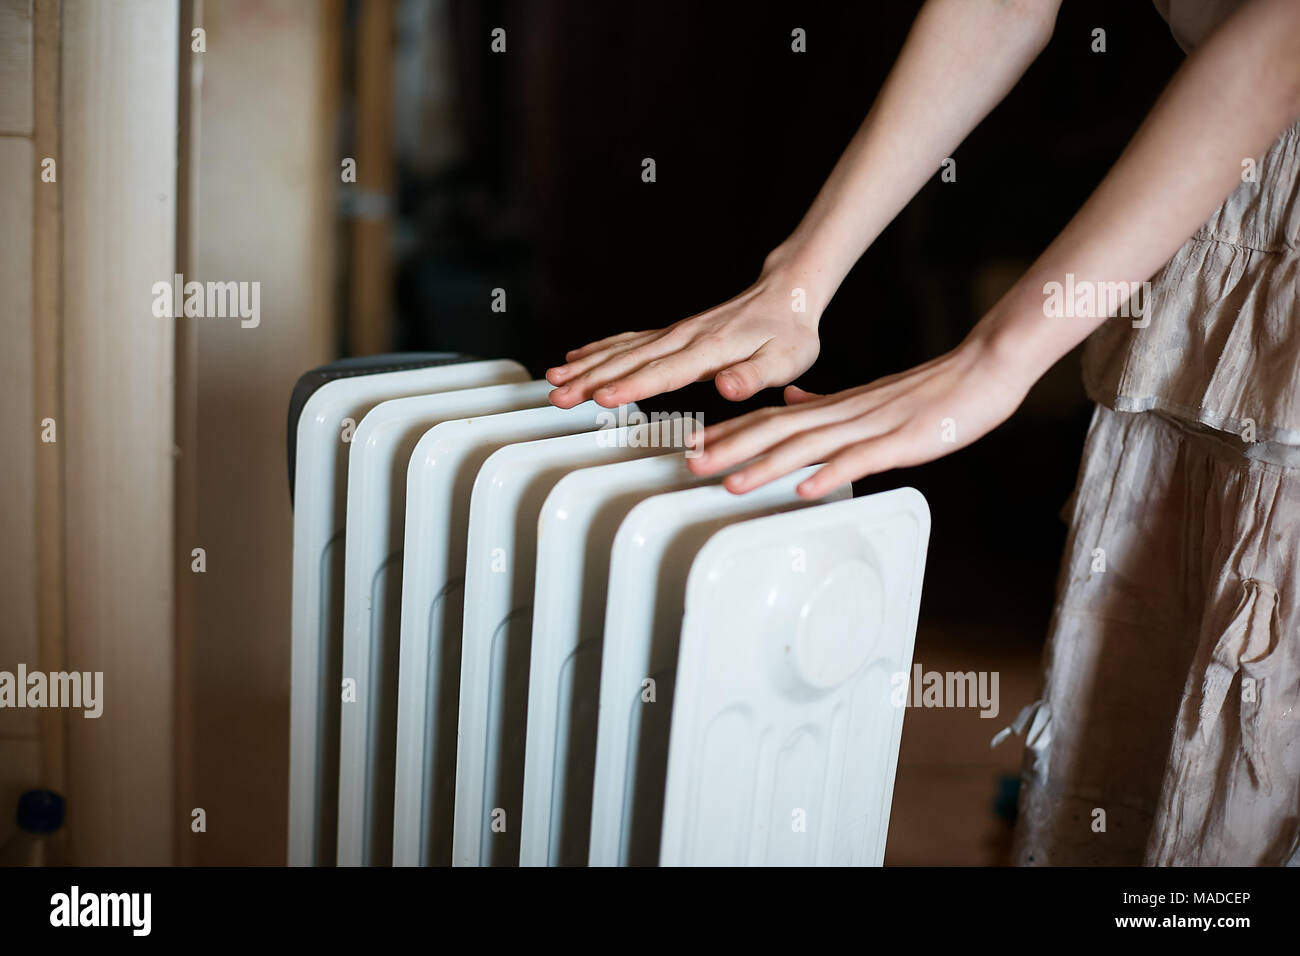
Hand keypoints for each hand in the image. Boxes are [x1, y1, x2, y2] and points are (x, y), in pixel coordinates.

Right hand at [546, 266, 821, 407]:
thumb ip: (754, 376)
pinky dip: (598, 349)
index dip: (632, 386)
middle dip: (590, 380)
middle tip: (557, 397)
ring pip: (621, 350)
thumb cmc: (789, 333)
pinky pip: (627, 341)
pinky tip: (576, 358)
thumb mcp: (786, 360)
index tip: (603, 398)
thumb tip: (727, 387)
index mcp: (710, 349)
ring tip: (552, 381)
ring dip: (585, 366)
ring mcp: (675, 334)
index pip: (664, 372)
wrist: (787, 295)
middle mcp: (685, 338)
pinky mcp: (672, 334)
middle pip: (629, 361)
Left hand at [686, 334, 1032, 497]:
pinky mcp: (902, 441)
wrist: (983, 369)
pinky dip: (830, 474)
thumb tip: (791, 398)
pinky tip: (806, 489)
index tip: (695, 446)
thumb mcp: (869, 398)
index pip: (771, 420)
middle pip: (777, 432)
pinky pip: (860, 460)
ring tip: (730, 482)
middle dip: (731, 450)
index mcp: (835, 408)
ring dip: (765, 465)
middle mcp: (844, 414)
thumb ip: (826, 404)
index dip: (731, 434)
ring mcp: (871, 427)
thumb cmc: (931, 391)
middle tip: (690, 464)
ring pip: (808, 447)